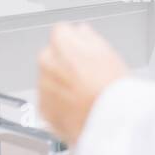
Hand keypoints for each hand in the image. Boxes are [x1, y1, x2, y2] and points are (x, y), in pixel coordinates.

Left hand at [37, 22, 129, 143]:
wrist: (110, 122)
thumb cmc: (112, 89)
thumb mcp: (108, 52)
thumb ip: (88, 36)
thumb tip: (81, 32)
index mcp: (61, 43)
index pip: (61, 31)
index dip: (75, 41)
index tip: (82, 51)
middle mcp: (46, 62)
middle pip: (52, 56)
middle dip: (64, 63)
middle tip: (86, 76)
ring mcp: (43, 86)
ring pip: (50, 79)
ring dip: (61, 84)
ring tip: (84, 95)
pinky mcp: (44, 109)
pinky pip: (49, 101)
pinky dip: (59, 104)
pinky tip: (77, 107)